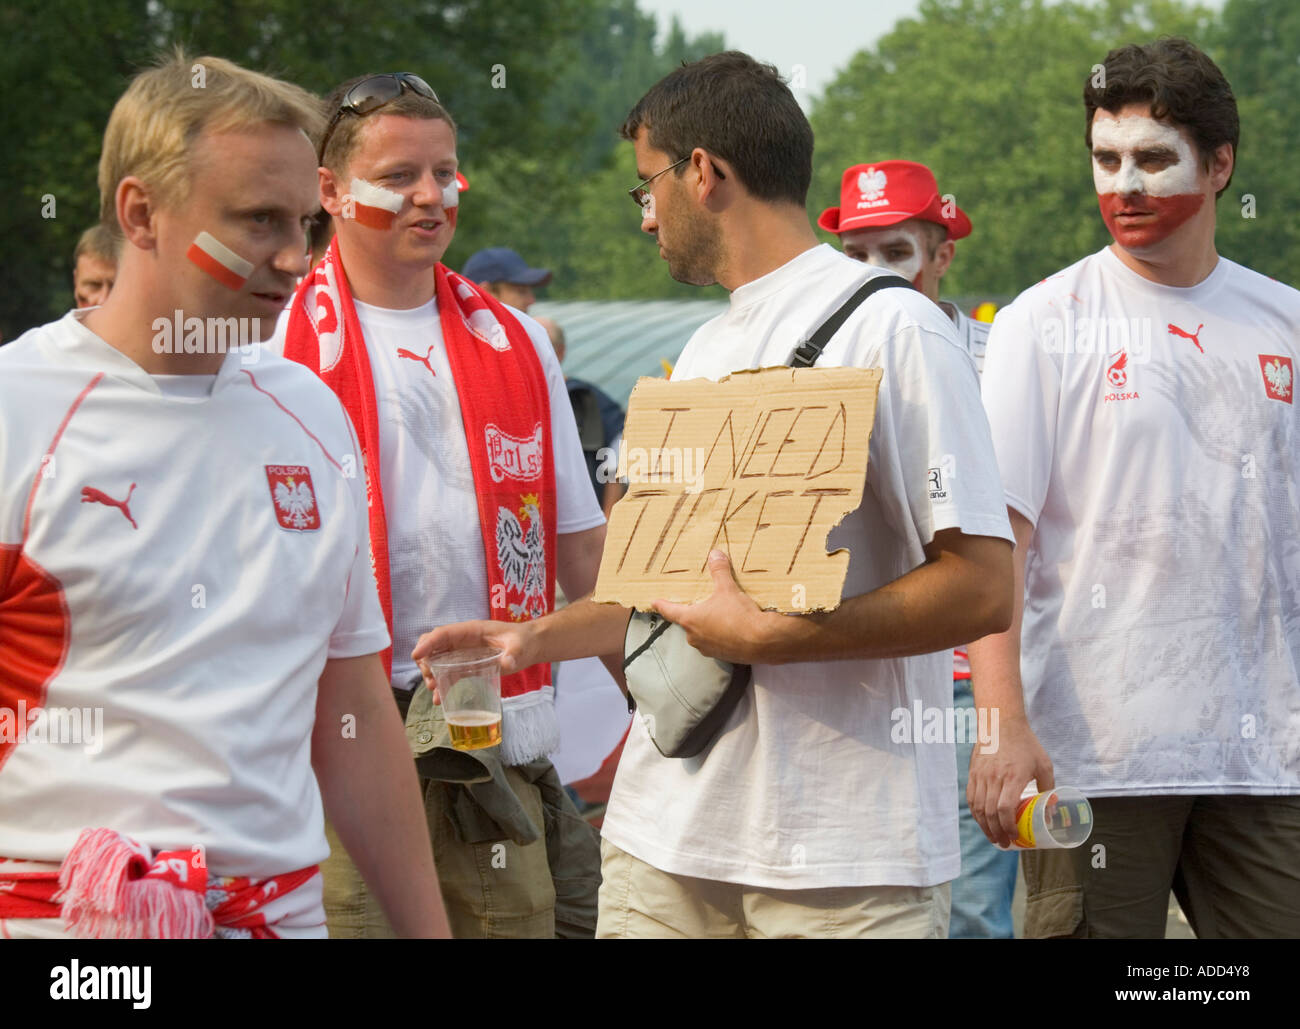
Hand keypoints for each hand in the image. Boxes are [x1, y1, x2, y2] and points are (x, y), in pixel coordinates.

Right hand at [410, 619, 538, 701]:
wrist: (529, 646)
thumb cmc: (523, 641)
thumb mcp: (520, 646)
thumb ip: (514, 653)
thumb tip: (507, 663)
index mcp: (471, 631)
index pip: (443, 633)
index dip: (428, 643)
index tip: (417, 656)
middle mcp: (462, 640)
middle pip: (433, 645)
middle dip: (425, 660)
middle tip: (430, 678)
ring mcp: (462, 653)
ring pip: (436, 660)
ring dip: (430, 674)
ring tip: (434, 691)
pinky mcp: (466, 665)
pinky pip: (447, 672)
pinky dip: (440, 684)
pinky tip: (440, 699)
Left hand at [652, 550, 777, 663]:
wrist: (762, 642)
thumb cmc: (740, 616)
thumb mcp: (727, 589)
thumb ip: (719, 571)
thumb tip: (715, 554)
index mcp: (690, 620)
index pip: (669, 611)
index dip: (661, 605)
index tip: (653, 603)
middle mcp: (694, 637)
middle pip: (686, 623)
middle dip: (690, 614)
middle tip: (696, 604)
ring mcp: (708, 649)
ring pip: (701, 634)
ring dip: (706, 626)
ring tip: (718, 615)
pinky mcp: (722, 656)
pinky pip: (715, 643)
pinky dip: (720, 635)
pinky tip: (731, 628)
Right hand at [966, 711, 1054, 847]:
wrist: (1000, 723)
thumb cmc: (1025, 744)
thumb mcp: (1044, 765)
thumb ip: (1047, 788)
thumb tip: (1050, 811)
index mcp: (1013, 776)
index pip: (1005, 808)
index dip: (1008, 826)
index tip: (1015, 836)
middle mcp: (994, 777)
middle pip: (990, 812)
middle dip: (997, 832)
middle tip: (1005, 843)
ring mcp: (981, 775)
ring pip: (979, 808)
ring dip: (985, 826)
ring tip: (993, 837)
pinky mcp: (973, 773)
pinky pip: (971, 798)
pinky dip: (976, 813)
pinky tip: (982, 821)